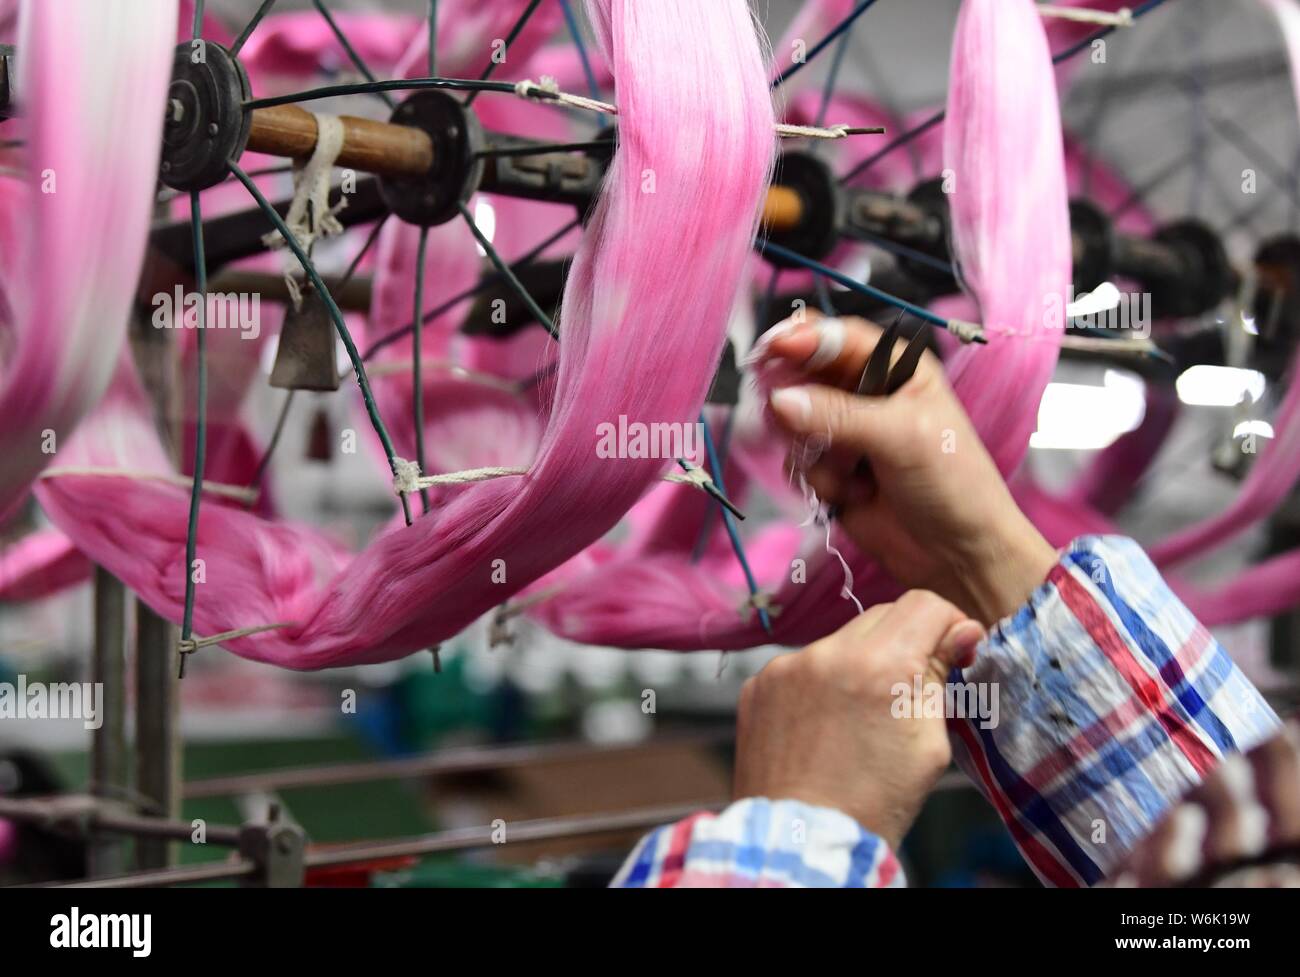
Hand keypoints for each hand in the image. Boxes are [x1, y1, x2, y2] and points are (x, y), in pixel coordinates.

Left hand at [733, 591, 983, 847]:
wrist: (800, 840)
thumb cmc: (874, 804)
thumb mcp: (929, 744)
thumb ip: (940, 677)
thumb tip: (960, 632)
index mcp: (880, 666)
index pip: (924, 605)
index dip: (948, 623)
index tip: (953, 648)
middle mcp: (828, 654)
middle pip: (882, 616)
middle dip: (904, 642)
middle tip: (909, 686)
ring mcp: (786, 667)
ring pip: (840, 640)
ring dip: (859, 662)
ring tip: (861, 714)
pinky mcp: (758, 685)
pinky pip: (802, 665)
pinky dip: (820, 682)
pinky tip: (825, 723)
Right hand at [755, 314, 1057, 625]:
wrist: (959, 555)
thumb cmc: (953, 483)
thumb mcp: (901, 436)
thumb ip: (838, 415)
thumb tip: (780, 400)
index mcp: (896, 369)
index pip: (838, 338)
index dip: (804, 338)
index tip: (771, 349)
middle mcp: (866, 395)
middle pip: (805, 376)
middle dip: (797, 401)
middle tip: (794, 421)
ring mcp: (845, 435)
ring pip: (793, 424)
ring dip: (812, 451)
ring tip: (849, 473)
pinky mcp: (831, 474)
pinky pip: (797, 464)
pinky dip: (816, 481)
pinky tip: (851, 496)